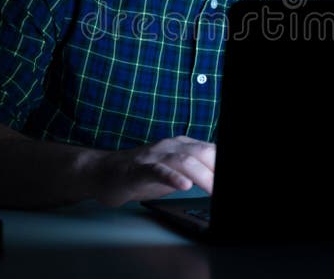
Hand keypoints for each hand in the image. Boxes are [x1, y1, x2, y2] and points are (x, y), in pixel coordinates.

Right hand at [93, 136, 214, 206]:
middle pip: (202, 153)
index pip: (210, 151)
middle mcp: (169, 146)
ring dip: (202, 176)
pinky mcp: (137, 169)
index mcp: (181, 145)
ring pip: (183, 161)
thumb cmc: (141, 173)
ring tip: (212, 189)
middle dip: (216, 170)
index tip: (230, 179)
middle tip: (223, 188)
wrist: (103, 172)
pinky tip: (183, 186)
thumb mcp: (174, 172)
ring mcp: (153, 156)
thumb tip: (216, 180)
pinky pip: (157, 171)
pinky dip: (172, 178)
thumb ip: (196, 172)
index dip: (222, 164)